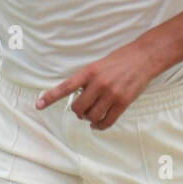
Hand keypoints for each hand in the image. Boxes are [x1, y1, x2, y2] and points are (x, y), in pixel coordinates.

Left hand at [36, 38, 162, 129]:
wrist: (144, 57)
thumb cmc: (119, 61)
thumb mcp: (97, 65)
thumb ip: (86, 81)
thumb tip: (78, 100)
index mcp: (89, 72)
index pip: (65, 87)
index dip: (50, 97)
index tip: (38, 106)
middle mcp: (98, 83)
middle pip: (78, 108)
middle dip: (78, 112)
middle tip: (82, 110)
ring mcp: (111, 94)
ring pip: (92, 117)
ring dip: (89, 119)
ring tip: (92, 116)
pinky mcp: (123, 102)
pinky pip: (107, 121)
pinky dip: (100, 125)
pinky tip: (98, 124)